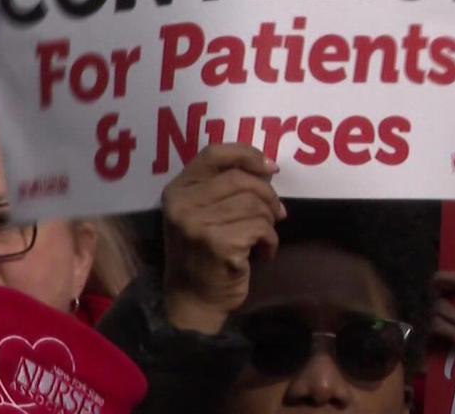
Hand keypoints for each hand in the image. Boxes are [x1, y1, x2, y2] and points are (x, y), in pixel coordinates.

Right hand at [161, 143, 285, 333]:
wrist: (193, 301)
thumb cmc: (204, 252)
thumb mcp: (202, 212)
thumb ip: (223, 185)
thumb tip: (268, 167)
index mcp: (178, 189)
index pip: (214, 152)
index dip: (247, 154)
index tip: (270, 167)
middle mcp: (183, 204)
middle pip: (241, 178)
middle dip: (267, 194)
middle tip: (277, 212)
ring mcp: (198, 224)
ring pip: (255, 203)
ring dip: (269, 221)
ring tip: (263, 236)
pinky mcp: (219, 245)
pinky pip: (261, 227)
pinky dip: (270, 240)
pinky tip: (262, 253)